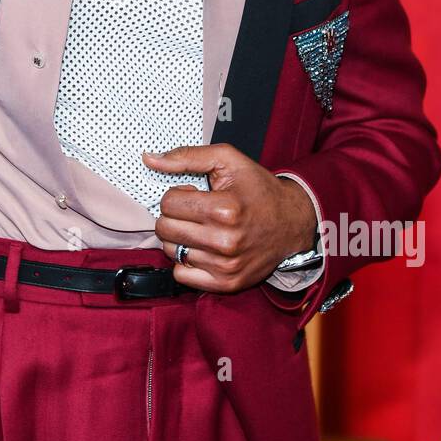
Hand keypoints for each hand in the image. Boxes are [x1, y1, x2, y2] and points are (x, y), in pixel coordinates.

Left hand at [142, 143, 316, 293]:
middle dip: (174, 216)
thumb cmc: (258, 189)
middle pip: (165, 228)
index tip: (194, 194)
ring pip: (171, 252)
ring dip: (180, 238)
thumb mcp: (228, 161)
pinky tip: (202, 249)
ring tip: (200, 229)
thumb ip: (187, 156)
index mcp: (225, 209)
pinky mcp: (226, 284)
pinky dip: (186, 262)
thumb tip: (149, 159)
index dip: (177, 194)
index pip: (168, 203)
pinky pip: (181, 275)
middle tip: (194, 212)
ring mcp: (226, 266)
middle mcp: (225, 241)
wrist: (292, 222)